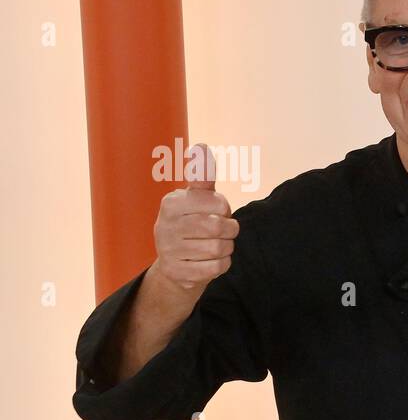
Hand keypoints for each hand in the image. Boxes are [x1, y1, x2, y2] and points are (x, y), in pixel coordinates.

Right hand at [152, 142, 238, 293]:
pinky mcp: (177, 272)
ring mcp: (168, 250)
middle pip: (219, 227)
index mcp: (171, 203)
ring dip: (226, 248)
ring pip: (219, 249)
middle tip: (222, 231)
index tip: (217, 212)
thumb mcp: (197, 198)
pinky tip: (211, 261)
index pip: (219, 203)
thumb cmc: (193, 223)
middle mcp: (165, 225)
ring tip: (215, 245)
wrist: (178, 263)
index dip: (225, 210)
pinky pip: (216, 268)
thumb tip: (201, 147)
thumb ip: (202, 176)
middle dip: (229, 230)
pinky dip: (222, 265)